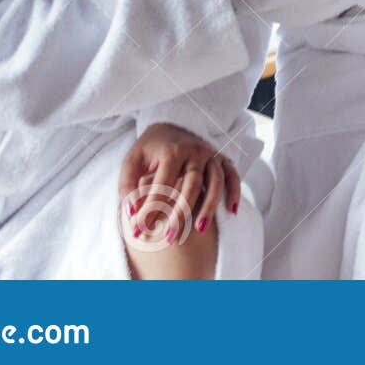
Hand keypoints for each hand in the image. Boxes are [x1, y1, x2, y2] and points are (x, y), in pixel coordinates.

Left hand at [119, 122, 240, 247]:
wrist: (170, 125)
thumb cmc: (149, 149)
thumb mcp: (132, 162)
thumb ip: (129, 187)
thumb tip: (132, 213)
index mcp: (172, 150)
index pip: (162, 184)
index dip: (151, 209)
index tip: (139, 231)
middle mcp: (195, 151)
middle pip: (191, 185)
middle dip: (180, 214)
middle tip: (169, 238)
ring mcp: (211, 154)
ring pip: (216, 182)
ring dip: (209, 206)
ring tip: (199, 229)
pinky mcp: (222, 158)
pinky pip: (232, 175)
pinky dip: (235, 191)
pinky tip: (232, 210)